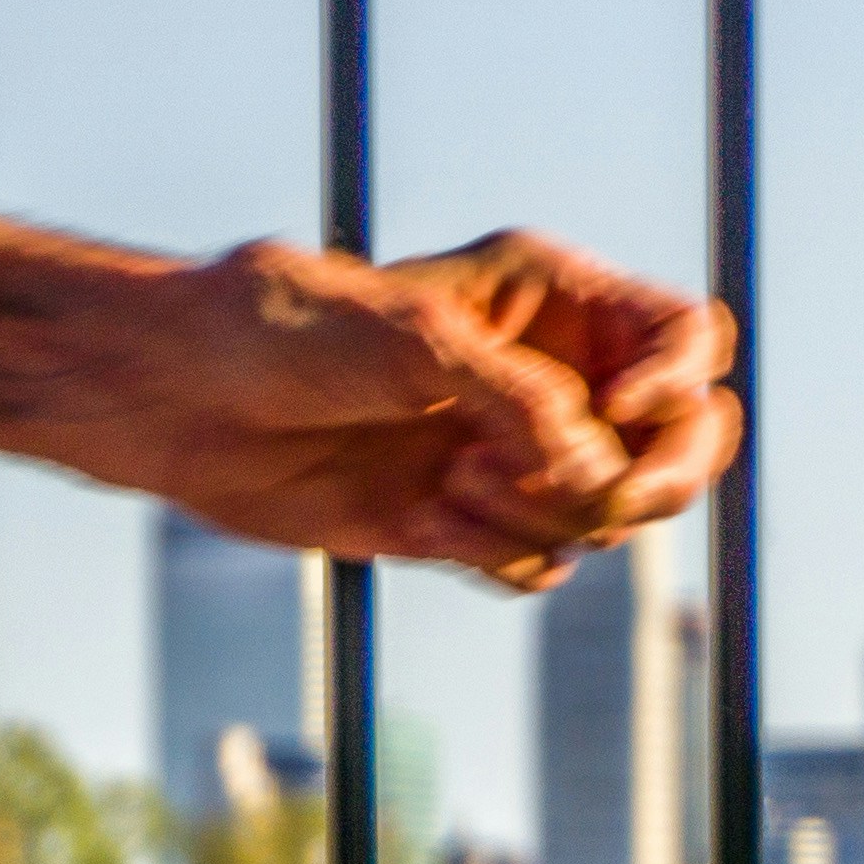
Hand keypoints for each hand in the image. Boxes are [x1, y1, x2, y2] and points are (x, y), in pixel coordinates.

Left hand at [0, 223, 738, 587]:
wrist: (177, 399)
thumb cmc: (278, 332)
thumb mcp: (409, 340)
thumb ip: (516, 399)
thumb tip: (596, 471)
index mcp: (549, 299)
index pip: (686, 337)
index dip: (683, 382)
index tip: (626, 410)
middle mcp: (545, 376)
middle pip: (682, 442)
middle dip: (655, 479)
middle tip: (601, 496)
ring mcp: (509, 454)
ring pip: (610, 516)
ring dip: (550, 518)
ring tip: (454, 484)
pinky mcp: (462, 522)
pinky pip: (540, 565)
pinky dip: (498, 556)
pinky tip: (424, 521)